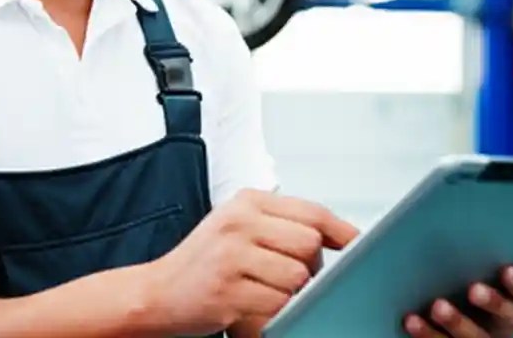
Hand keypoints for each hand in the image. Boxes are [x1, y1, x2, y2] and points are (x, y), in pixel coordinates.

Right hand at [139, 189, 358, 335]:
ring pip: (297, 277)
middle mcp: (238, 224)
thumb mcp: (237, 226)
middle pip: (309, 243)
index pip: (311, 211)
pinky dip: (275, 311)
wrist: (156, 293)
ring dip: (292, 292)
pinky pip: (278, 304)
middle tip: (291, 276)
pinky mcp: (228, 293)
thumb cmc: (202, 262)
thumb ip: (280, 224)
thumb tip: (335, 235)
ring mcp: (232, 258)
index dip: (341, 230)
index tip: (355, 244)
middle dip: (311, 267)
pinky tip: (254, 304)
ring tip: (266, 290)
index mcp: (246, 203)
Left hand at [403, 266, 512, 337]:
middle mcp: (501, 326)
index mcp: (510, 303)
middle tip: (474, 289)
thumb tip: (448, 227)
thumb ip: (467, 260)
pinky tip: (411, 319)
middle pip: (507, 317)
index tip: (508, 269)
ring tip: (438, 306)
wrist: (434, 318)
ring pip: (474, 337)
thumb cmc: (450, 281)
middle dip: (493, 302)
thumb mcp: (464, 272)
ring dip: (457, 322)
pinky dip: (427, 333)